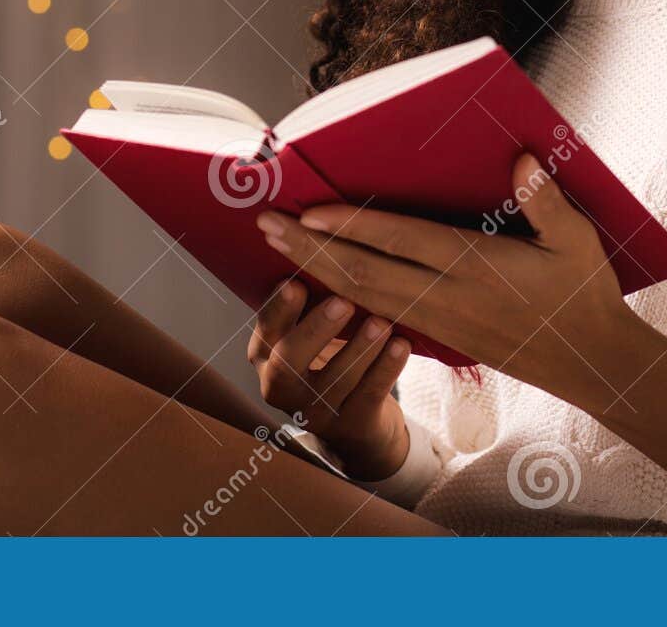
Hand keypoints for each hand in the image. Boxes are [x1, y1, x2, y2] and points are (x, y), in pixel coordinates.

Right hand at [247, 279, 411, 479]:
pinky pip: (369, 395)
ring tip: (381, 322)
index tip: (294, 282)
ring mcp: (315, 412)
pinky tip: (402, 344)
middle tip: (341, 302)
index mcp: (265, 355)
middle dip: (315, 330)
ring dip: (359, 349)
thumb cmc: (331, 355)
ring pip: (335, 381)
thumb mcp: (311, 329)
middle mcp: (280, 387)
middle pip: (288, 362)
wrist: (359, 419)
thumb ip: (311, 296)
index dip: (278, 308)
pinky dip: (386, 369)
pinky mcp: (351, 426)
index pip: (265, 330)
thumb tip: (322, 239)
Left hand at [254, 152, 633, 401]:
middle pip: (364, 272)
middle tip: (264, 224)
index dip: (351, 227)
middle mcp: (446, 295)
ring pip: (363, 296)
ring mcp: (438, 320)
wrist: (590, 362)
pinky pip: (379, 316)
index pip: (400, 243)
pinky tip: (318, 286)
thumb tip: (523, 158)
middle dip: (310, 248)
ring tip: (277, 247)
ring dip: (316, 271)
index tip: (308, 210)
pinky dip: (342, 298)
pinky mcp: (439, 336)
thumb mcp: (577, 241)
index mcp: (474, 266)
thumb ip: (547, 201)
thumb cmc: (583, 293)